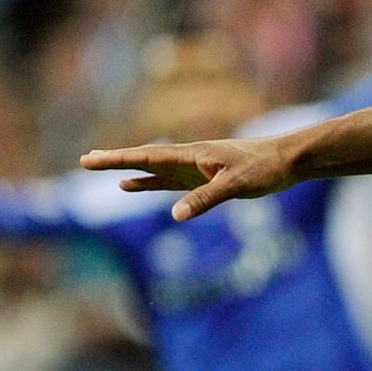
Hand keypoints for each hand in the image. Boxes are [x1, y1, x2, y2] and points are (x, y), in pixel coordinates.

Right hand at [80, 136, 298, 220]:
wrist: (286, 161)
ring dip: (126, 170)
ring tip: (101, 168)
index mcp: (192, 155)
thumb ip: (206, 199)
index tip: (92, 159)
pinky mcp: (203, 179)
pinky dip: (147, 183)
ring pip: (152, 169)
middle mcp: (189, 159)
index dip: (119, 159)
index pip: (148, 156)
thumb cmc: (264, 169)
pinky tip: (132, 186)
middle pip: (144, 159)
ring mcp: (194, 169)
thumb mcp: (235, 185)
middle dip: (115, 161)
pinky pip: (167, 181)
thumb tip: (176, 215)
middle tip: (85, 160)